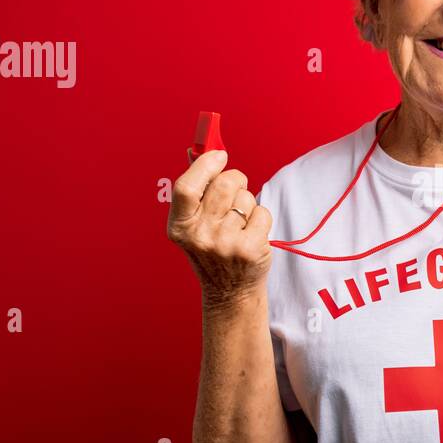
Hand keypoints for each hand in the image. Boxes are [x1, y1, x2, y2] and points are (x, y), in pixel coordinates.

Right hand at [167, 149, 272, 311]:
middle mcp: (199, 236)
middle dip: (235, 180)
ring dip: (247, 203)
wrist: (230, 292)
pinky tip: (251, 234)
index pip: (186, 187)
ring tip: (239, 223)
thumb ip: (197, 189)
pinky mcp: (250, 249)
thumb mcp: (194, 225)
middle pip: (224, 184)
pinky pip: (262, 212)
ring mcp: (225, 244)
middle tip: (235, 191)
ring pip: (246, 197)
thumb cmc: (213, 250)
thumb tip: (201, 150)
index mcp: (180, 227)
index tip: (219, 155)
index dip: (204, 165)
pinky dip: (261, 218)